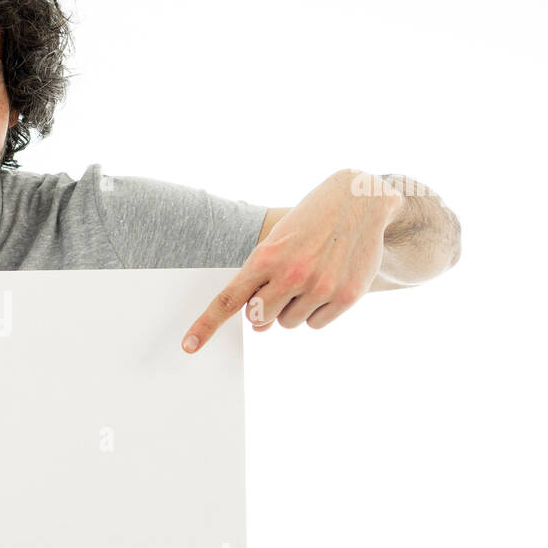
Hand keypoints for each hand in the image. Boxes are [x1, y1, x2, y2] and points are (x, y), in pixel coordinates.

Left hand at [182, 169, 401, 352]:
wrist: (359, 200)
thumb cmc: (309, 223)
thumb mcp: (277, 242)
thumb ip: (260, 282)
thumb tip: (258, 326)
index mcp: (265, 257)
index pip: (228, 300)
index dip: (206, 325)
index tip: (188, 346)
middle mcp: (291, 274)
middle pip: (259, 318)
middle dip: (264, 308)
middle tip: (283, 283)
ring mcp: (320, 286)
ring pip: (288, 323)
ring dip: (292, 308)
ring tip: (310, 276)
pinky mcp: (346, 296)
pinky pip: (315, 324)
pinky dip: (317, 312)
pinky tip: (328, 284)